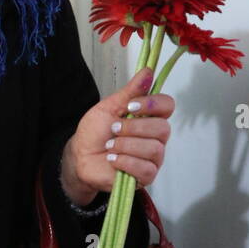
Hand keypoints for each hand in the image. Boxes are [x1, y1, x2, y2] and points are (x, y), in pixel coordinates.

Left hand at [60, 68, 174, 203]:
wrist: (80, 157)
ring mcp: (152, 157)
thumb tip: (147, 71)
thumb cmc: (95, 132)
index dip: (153, 105)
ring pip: (154, 149)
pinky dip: (126, 162)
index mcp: (149, 117)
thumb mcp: (109, 107)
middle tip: (114, 129)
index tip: (131, 107)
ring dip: (126, 146)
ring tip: (110, 146)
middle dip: (134, 128)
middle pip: (163, 129)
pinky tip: (113, 159)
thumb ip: (130, 92)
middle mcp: (155, 137)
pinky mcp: (146, 176)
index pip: (168, 105)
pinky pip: (146, 169)